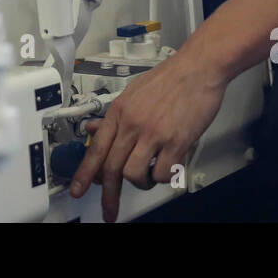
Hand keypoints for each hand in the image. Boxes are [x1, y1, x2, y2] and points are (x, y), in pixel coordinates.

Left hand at [69, 45, 228, 221]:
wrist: (198, 67)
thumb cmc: (170, 78)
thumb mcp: (133, 92)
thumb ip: (114, 115)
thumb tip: (94, 129)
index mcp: (119, 111)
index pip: (96, 149)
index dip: (84, 174)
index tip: (78, 190)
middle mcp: (132, 123)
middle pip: (112, 168)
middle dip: (109, 195)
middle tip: (110, 210)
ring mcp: (154, 133)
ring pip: (133, 174)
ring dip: (140, 183)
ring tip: (148, 176)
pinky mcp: (176, 141)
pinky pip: (162, 173)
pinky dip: (162, 177)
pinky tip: (166, 167)